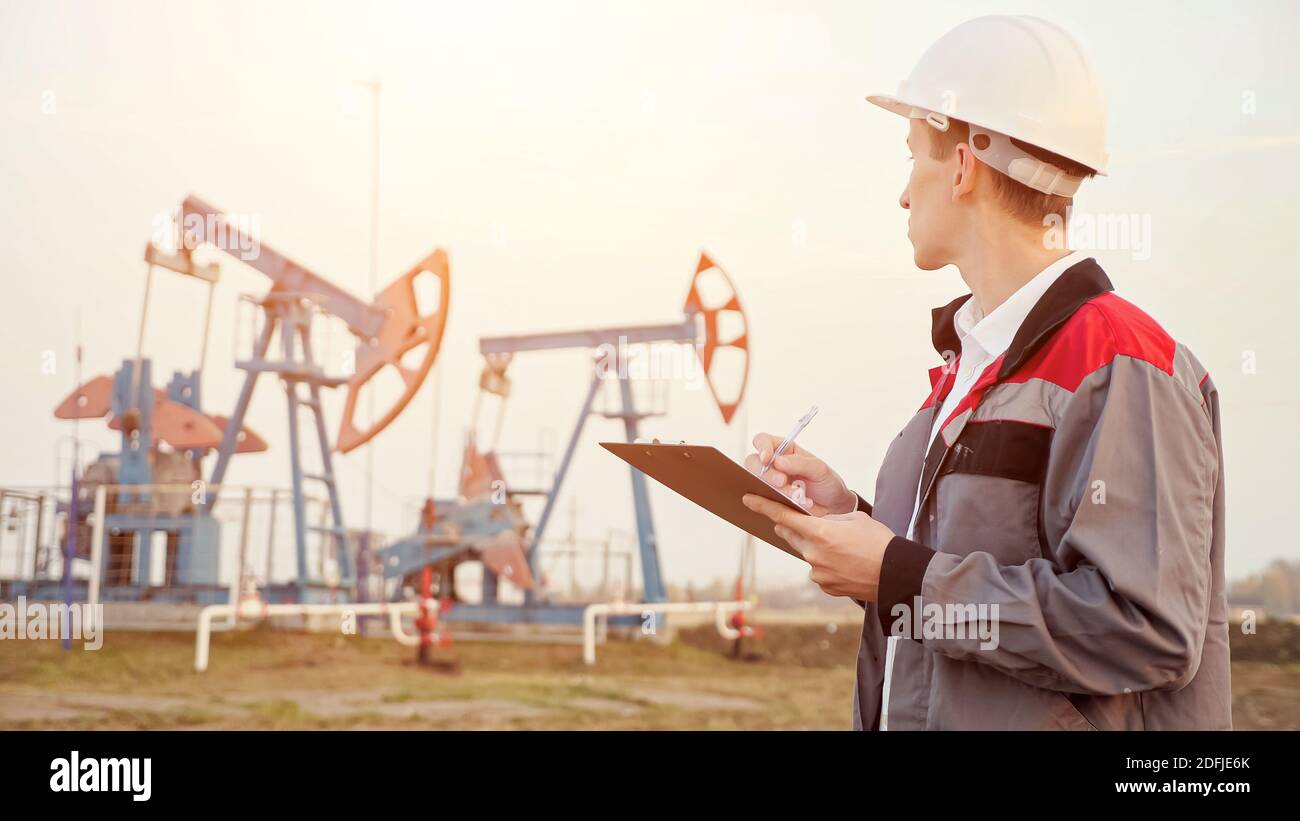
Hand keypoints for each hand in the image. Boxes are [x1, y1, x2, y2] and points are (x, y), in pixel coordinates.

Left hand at [742, 493, 894, 601]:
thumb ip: (829, 519)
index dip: (763, 506)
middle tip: (794, 519)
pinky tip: (844, 562)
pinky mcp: (825, 586)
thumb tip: (815, 522)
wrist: (896, 574)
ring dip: (814, 547)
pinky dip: (825, 564)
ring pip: (806, 553)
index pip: (783, 517)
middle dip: (790, 526)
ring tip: (841, 547)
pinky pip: (818, 570)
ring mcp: (818, 573)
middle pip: (790, 535)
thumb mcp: (854, 519)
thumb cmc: (879, 542)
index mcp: (820, 532)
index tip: (748, 498)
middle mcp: (813, 554)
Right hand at [743, 433, 855, 515]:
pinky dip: (775, 503)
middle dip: (766, 473)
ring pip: (756, 483)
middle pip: (753, 463)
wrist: (834, 506)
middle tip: (782, 482)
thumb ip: (800, 463)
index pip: (763, 440)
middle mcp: (773, 465)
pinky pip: (763, 500)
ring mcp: (770, 483)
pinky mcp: (771, 500)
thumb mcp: (819, 469)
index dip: (761, 447)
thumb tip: (778, 461)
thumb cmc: (827, 482)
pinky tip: (792, 505)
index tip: (767, 458)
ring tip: (795, 497)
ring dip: (772, 490)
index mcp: (784, 449)